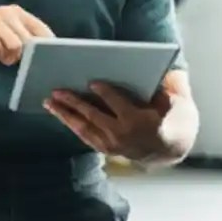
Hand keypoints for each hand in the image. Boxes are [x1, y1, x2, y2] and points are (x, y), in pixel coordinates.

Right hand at [0, 4, 53, 65]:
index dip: (47, 47)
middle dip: (22, 54)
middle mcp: (6, 13)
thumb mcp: (8, 35)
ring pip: (14, 46)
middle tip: (9, 57)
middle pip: (29, 40)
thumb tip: (47, 55)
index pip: (42, 30)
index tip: (48, 60)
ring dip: (6, 56)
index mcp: (18, 13)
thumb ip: (25, 40)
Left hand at [44, 81, 172, 160]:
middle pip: (94, 116)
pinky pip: (84, 135)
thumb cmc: (169, 116)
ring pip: (84, 128)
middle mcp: (122, 136)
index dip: (105, 93)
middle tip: (58, 90)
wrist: (169, 147)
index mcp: (139, 122)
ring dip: (65, 114)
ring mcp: (112, 145)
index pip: (118, 105)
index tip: (92, 82)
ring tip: (49, 101)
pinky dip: (71, 123)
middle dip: (74, 103)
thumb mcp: (172, 101)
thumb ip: (160, 88)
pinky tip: (59, 112)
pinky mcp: (105, 149)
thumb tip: (144, 71)